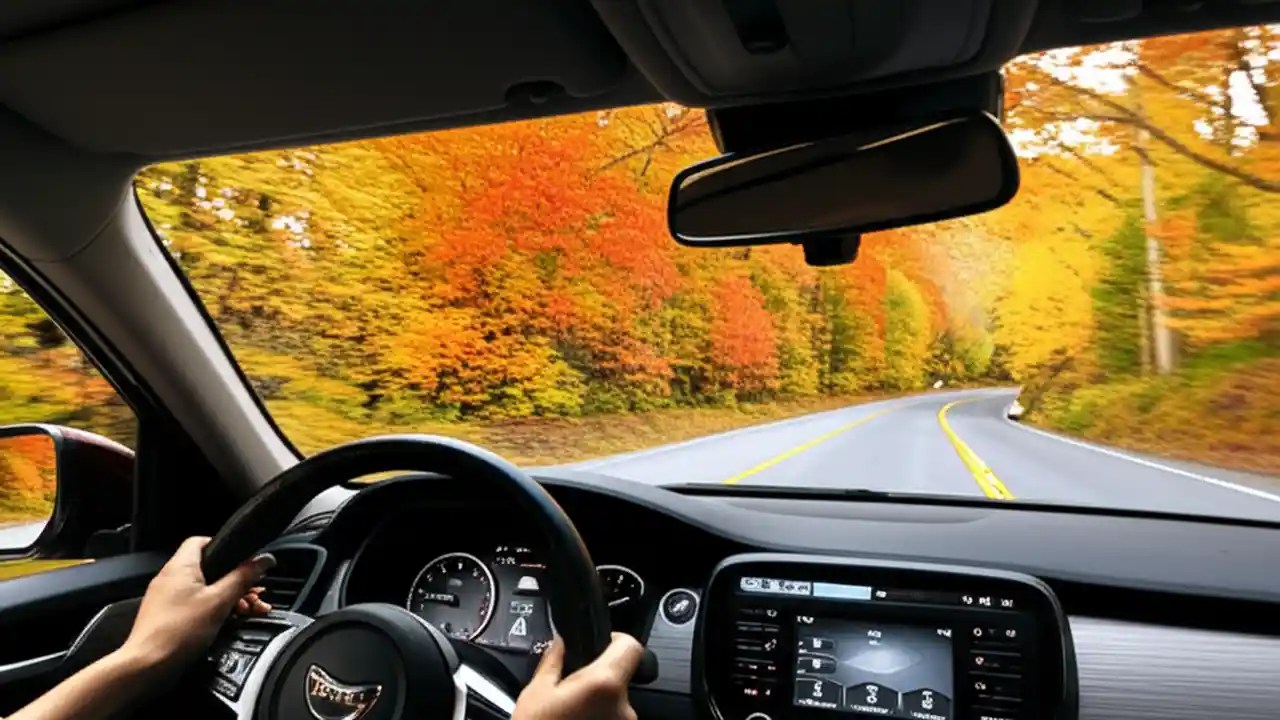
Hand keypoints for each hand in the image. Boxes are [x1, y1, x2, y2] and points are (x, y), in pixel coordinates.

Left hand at [121, 536, 276, 667]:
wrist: (148, 666)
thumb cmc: (180, 630)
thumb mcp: (220, 601)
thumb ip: (243, 577)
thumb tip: (264, 559)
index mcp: (180, 566)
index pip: (201, 540)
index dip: (225, 547)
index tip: (244, 560)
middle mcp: (169, 578)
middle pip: (208, 568)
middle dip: (234, 579)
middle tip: (253, 592)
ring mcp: (165, 598)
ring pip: (203, 588)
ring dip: (227, 596)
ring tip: (247, 610)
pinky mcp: (166, 616)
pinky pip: (194, 604)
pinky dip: (212, 608)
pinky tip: (227, 621)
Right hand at [513, 633, 644, 719]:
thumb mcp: (536, 692)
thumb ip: (554, 660)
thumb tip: (561, 642)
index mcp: (604, 685)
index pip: (631, 647)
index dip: (616, 641)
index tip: (602, 645)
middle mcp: (624, 708)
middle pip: (620, 679)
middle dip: (598, 681)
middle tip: (571, 692)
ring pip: (616, 705)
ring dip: (599, 707)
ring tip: (571, 716)